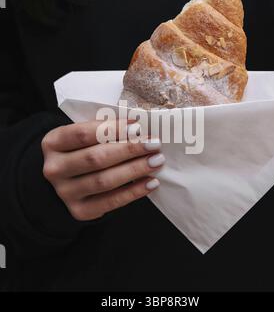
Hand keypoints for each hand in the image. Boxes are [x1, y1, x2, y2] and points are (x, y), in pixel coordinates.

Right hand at [41, 120, 164, 220]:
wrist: (66, 180)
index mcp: (53, 143)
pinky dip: (134, 192)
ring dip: (135, 170)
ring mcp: (65, 192)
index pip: (83, 134)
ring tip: (156, 161)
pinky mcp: (80, 210)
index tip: (137, 126)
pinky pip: (111, 202)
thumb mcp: (82, 137)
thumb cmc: (80, 151)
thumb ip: (103, 131)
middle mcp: (54, 169)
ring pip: (104, 181)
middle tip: (154, 144)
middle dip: (129, 150)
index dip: (112, 129)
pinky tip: (151, 182)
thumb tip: (137, 128)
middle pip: (95, 158)